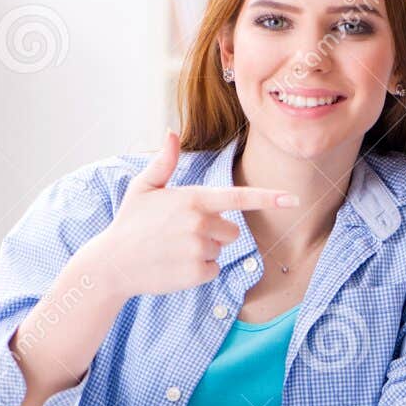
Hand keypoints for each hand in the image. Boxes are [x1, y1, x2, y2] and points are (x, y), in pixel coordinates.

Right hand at [85, 131, 297, 298]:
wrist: (112, 264)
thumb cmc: (130, 223)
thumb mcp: (144, 188)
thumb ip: (165, 161)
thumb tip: (172, 132)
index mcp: (193, 199)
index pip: (239, 196)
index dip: (269, 198)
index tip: (293, 198)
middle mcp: (200, 224)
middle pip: (233, 229)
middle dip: (214, 231)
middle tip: (181, 233)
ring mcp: (200, 250)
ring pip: (222, 249)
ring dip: (205, 250)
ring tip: (175, 249)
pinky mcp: (197, 273)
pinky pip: (213, 270)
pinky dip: (199, 270)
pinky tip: (175, 265)